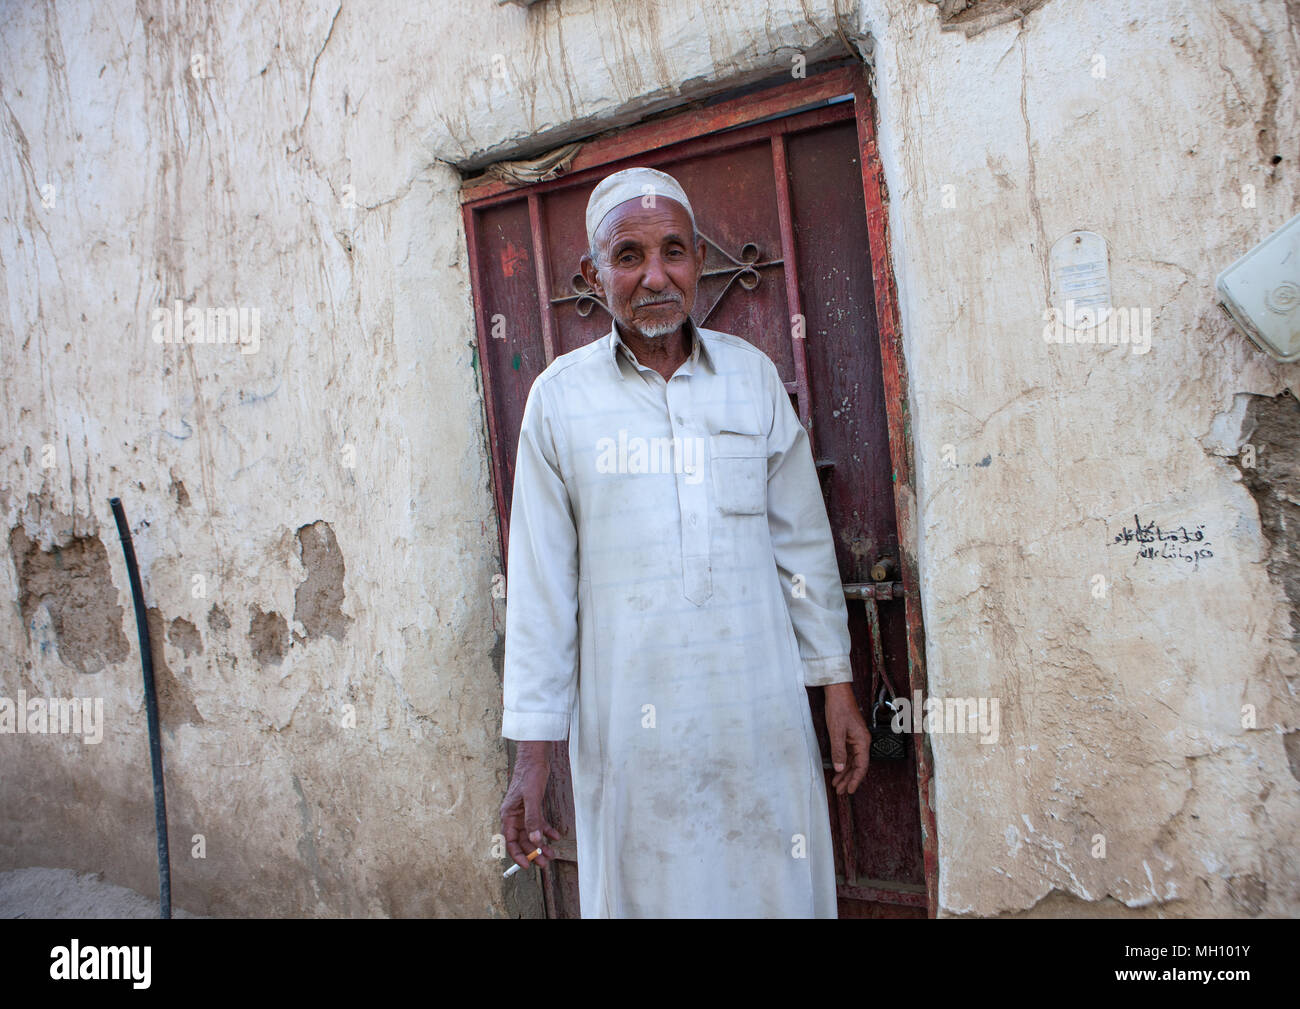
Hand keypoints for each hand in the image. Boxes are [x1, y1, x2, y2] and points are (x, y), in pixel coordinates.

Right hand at [499, 740, 561, 869]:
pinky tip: (556, 836)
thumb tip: (535, 840)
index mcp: (508, 815)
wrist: (535, 758)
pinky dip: (547, 831)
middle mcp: (514, 816)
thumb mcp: (532, 798)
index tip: (527, 866)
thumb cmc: (529, 775)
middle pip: (522, 840)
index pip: (510, 842)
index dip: (518, 855)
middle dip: (533, 852)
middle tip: (546, 863)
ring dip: (541, 844)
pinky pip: (539, 823)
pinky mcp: (533, 807)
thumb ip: (533, 819)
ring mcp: (523, 812)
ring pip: (532, 833)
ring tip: (552, 854)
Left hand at [823, 682, 870, 794]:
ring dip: (844, 773)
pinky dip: (842, 763)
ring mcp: (855, 739)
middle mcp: (861, 742)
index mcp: (862, 741)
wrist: (837, 693)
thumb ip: (838, 751)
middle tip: (840, 791)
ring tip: (836, 785)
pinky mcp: (849, 736)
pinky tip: (837, 771)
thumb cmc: (838, 709)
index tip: (850, 790)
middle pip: (857, 766)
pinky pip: (847, 754)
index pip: (861, 766)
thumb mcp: (836, 731)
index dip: (856, 779)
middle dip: (848, 779)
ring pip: (852, 761)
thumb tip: (839, 768)